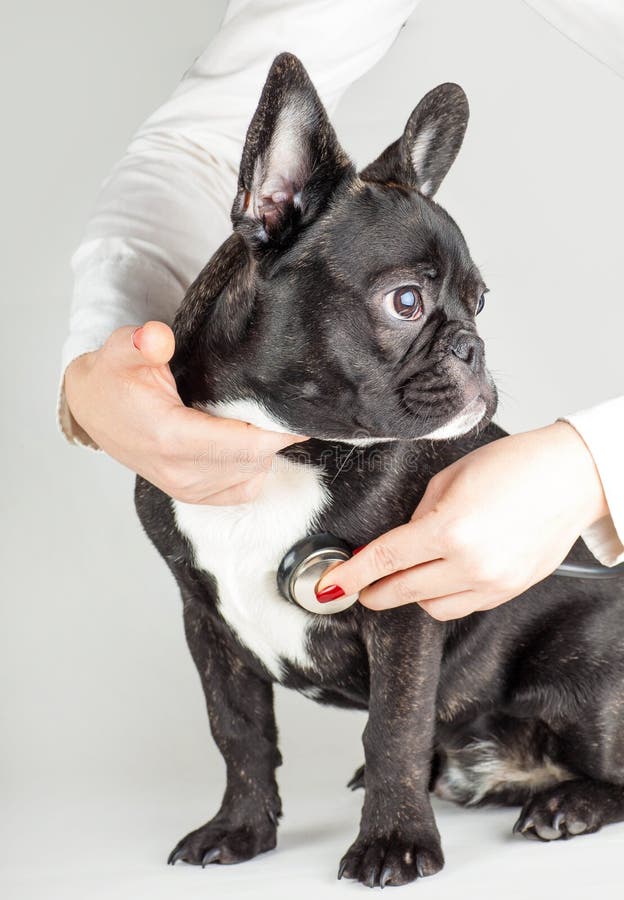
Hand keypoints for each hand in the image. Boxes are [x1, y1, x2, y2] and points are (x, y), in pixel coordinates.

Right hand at [64, 321, 306, 504]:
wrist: (93, 410)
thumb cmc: (114, 378)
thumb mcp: (122, 348)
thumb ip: (143, 342)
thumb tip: (157, 338)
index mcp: (170, 438)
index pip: (244, 445)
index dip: (278, 430)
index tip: (298, 411)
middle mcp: (180, 472)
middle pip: (255, 460)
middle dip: (277, 436)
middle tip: (289, 407)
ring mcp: (186, 488)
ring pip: (252, 474)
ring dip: (266, 449)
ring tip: (266, 419)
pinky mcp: (192, 495)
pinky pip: (243, 489)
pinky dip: (255, 468)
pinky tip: (250, 443)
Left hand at [315, 423, 608, 619]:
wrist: (569, 478)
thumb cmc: (513, 466)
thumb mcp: (450, 478)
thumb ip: (418, 513)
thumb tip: (397, 540)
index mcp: (450, 529)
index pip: (386, 559)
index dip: (353, 574)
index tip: (330, 583)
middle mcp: (470, 564)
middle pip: (403, 591)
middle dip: (374, 591)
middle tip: (357, 586)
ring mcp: (492, 582)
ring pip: (432, 608)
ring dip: (410, 594)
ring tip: (404, 575)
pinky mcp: (508, 591)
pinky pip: (462, 607)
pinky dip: (442, 597)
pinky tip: (438, 578)